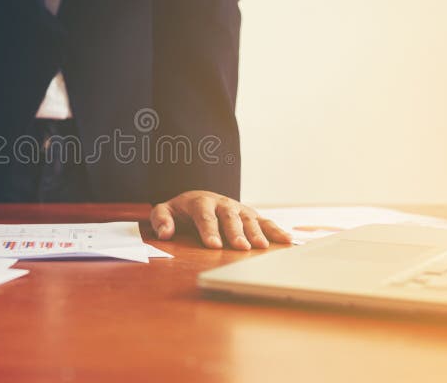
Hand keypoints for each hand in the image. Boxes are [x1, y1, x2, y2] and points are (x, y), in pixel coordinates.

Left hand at [150, 191, 291, 249]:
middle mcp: (222, 203)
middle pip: (230, 217)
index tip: (213, 245)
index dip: (209, 230)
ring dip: (256, 232)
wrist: (198, 199)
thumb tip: (165, 233)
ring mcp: (238, 209)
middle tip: (241, 248)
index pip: (204, 215)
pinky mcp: (250, 215)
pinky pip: (264, 221)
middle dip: (236, 232)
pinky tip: (286, 241)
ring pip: (248, 219)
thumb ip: (161, 219)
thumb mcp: (165, 210)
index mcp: (200, 201)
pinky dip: (275, 230)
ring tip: (262, 247)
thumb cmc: (181, 211)